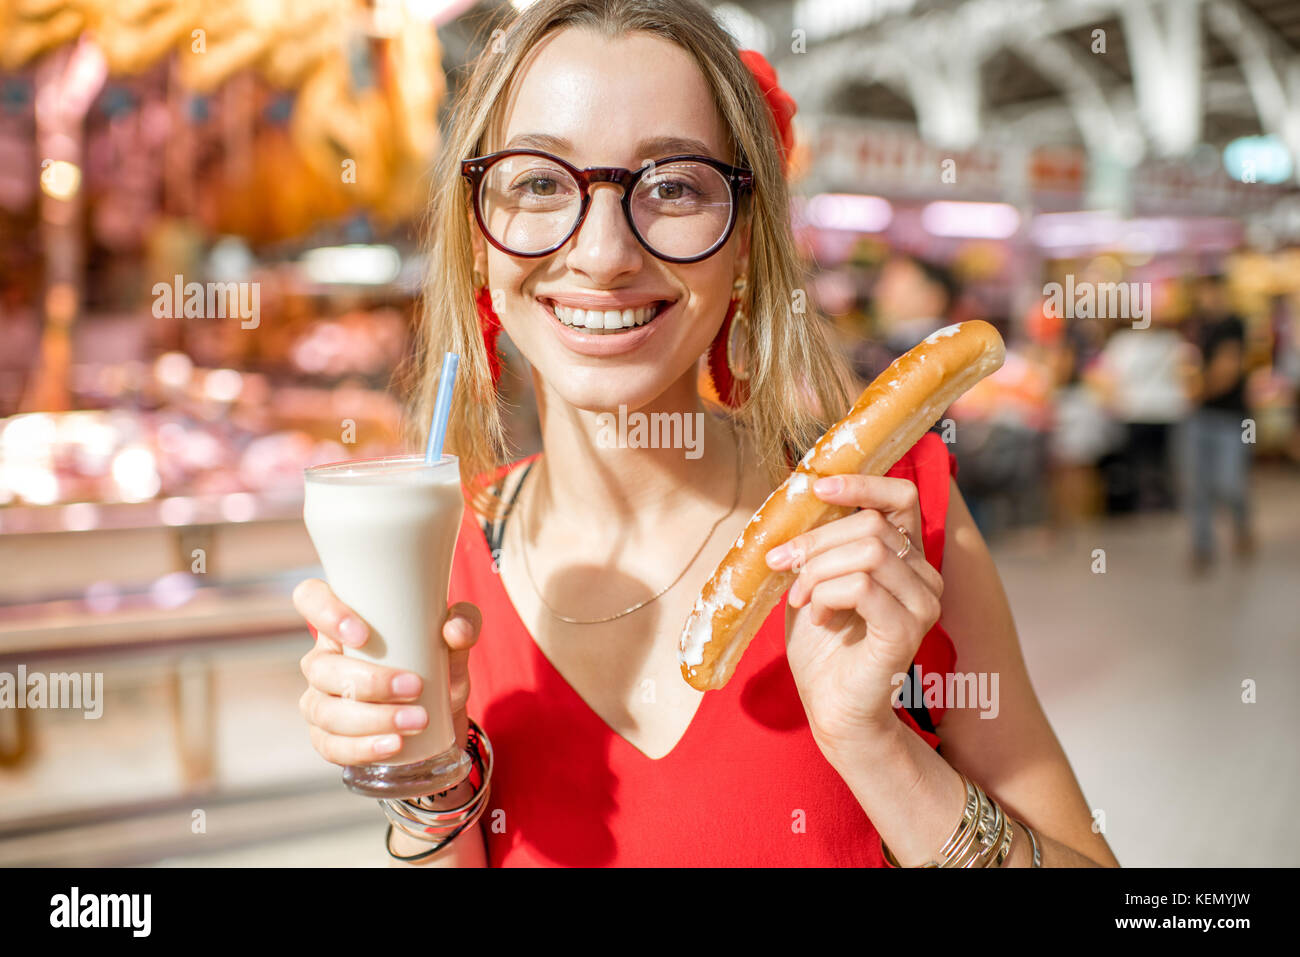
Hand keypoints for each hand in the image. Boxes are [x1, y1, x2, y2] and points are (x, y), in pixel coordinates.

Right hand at [292, 578, 482, 766]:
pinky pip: (331, 746)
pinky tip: (393, 745)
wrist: (440, 714)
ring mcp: (320, 700)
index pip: (310, 598)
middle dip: (369, 681)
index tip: (363, 635)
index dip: (325, 613)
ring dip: (372, 719)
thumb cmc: (436, 661)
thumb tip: (455, 630)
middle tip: (415, 686)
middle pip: (321, 668)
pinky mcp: (327, 738)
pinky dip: (363, 748)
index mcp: (344, 622)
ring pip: (326, 711)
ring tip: (417, 721)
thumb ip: (464, 624)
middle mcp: (324, 659)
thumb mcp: (455, 641)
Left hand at [765, 475, 943, 761]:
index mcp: (905, 557)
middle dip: (815, 540)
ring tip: (801, 599)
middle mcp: (923, 576)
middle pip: (871, 524)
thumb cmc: (823, 648)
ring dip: (817, 571)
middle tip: (781, 565)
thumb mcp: (814, 582)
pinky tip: (817, 618)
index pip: (901, 497)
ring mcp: (922, 604)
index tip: (817, 487)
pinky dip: (826, 596)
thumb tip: (798, 499)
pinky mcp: (906, 630)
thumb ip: (819, 545)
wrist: (833, 709)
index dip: (861, 483)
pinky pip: (862, 587)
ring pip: (866, 552)